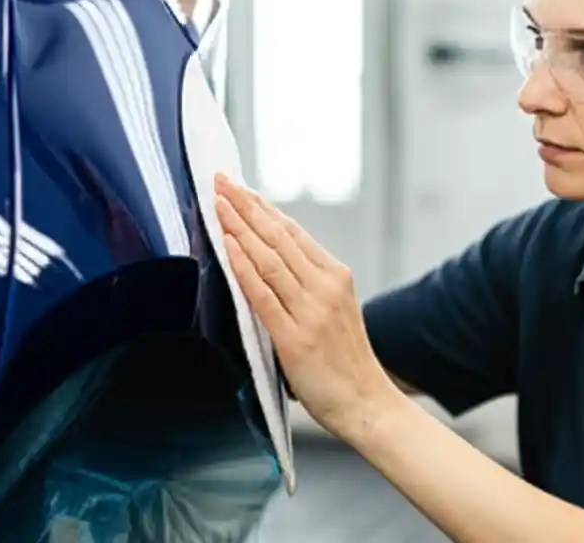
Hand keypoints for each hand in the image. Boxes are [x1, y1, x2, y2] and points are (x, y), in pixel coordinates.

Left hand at [213, 173, 401, 441]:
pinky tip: (227, 246)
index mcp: (336, 276)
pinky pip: (262, 295)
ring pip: (268, 257)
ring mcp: (311, 311)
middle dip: (245, 205)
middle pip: (278, 235)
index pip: (292, 231)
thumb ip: (305, 285)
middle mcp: (325, 286)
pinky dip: (243, 267)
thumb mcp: (333, 310)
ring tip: (217, 203)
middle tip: (220, 180)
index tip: (239, 188)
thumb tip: (266, 259)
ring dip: (238, 227)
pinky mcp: (295, 338)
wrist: (367, 404)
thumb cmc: (345, 362)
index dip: (262, 207)